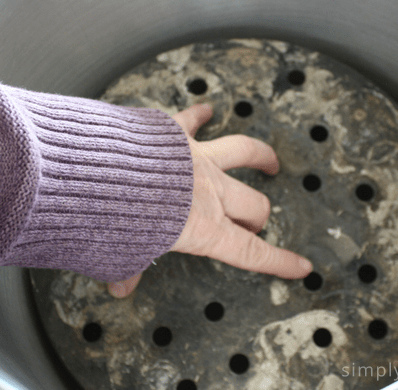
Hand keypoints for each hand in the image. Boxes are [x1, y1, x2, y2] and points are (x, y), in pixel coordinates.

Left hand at [108, 104, 312, 297]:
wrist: (96, 174)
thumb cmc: (112, 217)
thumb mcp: (122, 254)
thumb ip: (127, 269)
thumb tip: (120, 288)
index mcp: (203, 228)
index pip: (251, 252)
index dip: (280, 262)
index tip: (301, 267)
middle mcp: (210, 192)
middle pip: (254, 207)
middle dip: (256, 219)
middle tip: (249, 224)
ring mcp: (198, 159)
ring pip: (244, 153)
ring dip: (261, 157)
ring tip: (270, 161)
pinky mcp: (176, 134)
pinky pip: (193, 120)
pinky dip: (200, 114)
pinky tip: (206, 109)